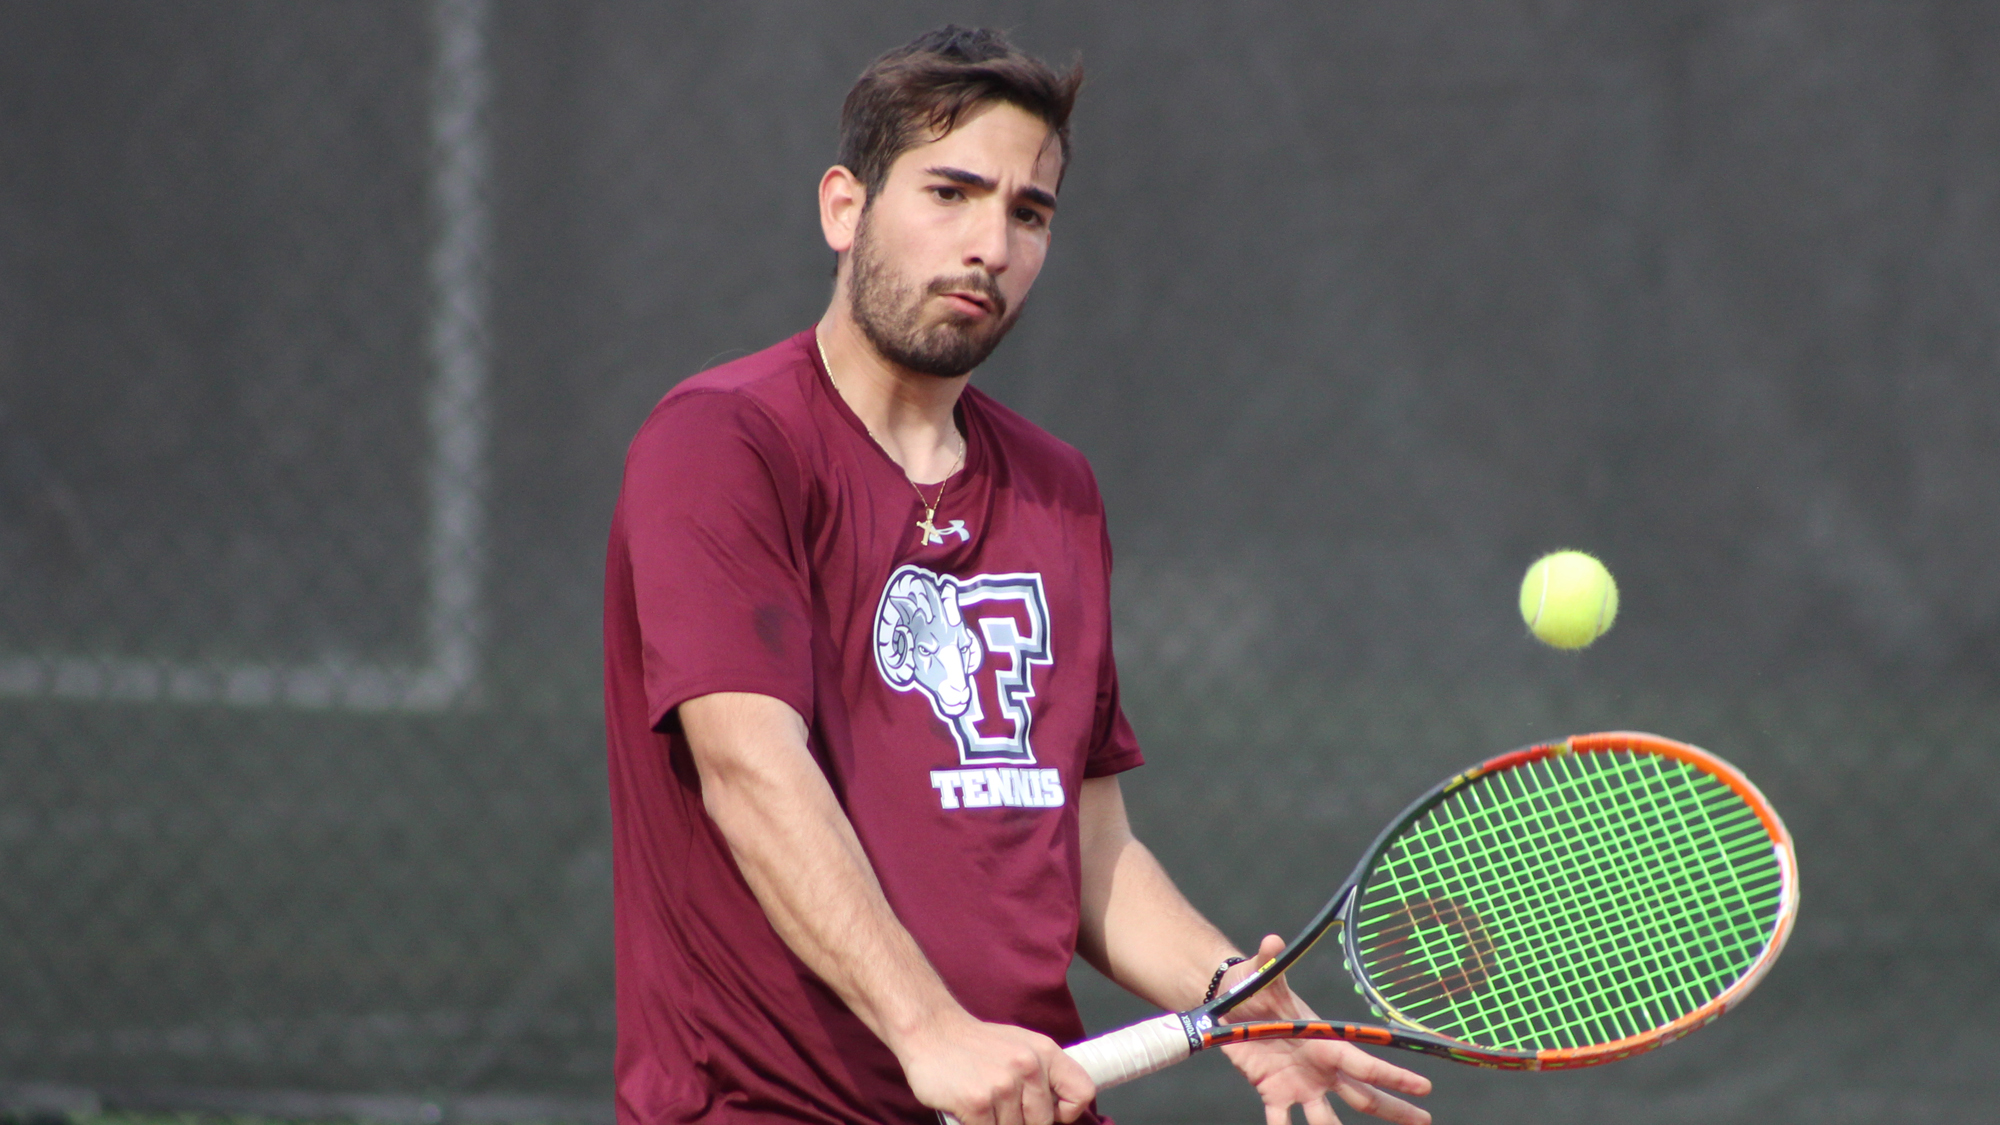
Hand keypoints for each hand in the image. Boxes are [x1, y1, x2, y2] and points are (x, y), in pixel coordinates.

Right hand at [896, 1010, 1096, 1124]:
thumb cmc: (976, 1045)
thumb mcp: (1020, 1046)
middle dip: (1020, 1121)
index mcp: (1044, 1052)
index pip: (1082, 1092)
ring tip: (982, 1102)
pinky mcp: (978, 1103)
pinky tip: (968, 1110)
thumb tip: (1060, 1113)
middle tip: (1000, 1105)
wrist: (931, 1031)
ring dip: (996, 1123)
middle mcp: (1028, 1066)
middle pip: (1041, 1122)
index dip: (1067, 1113)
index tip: (1051, 1114)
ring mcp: (1003, 1085)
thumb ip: (1043, 1074)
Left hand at [1216, 934, 1432, 1124]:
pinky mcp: (1273, 1093)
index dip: (1394, 1077)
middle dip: (1394, 1110)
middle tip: (1424, 1123)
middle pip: (1363, 1096)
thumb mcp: (1262, 977)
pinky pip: (1281, 1122)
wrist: (1228, 1004)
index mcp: (1324, 1042)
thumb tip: (1271, 941)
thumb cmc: (1253, 987)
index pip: (1364, 1064)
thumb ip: (1269, 964)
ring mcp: (1300, 1085)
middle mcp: (1319, 1068)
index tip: (1425, 1087)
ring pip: (1327, 1119)